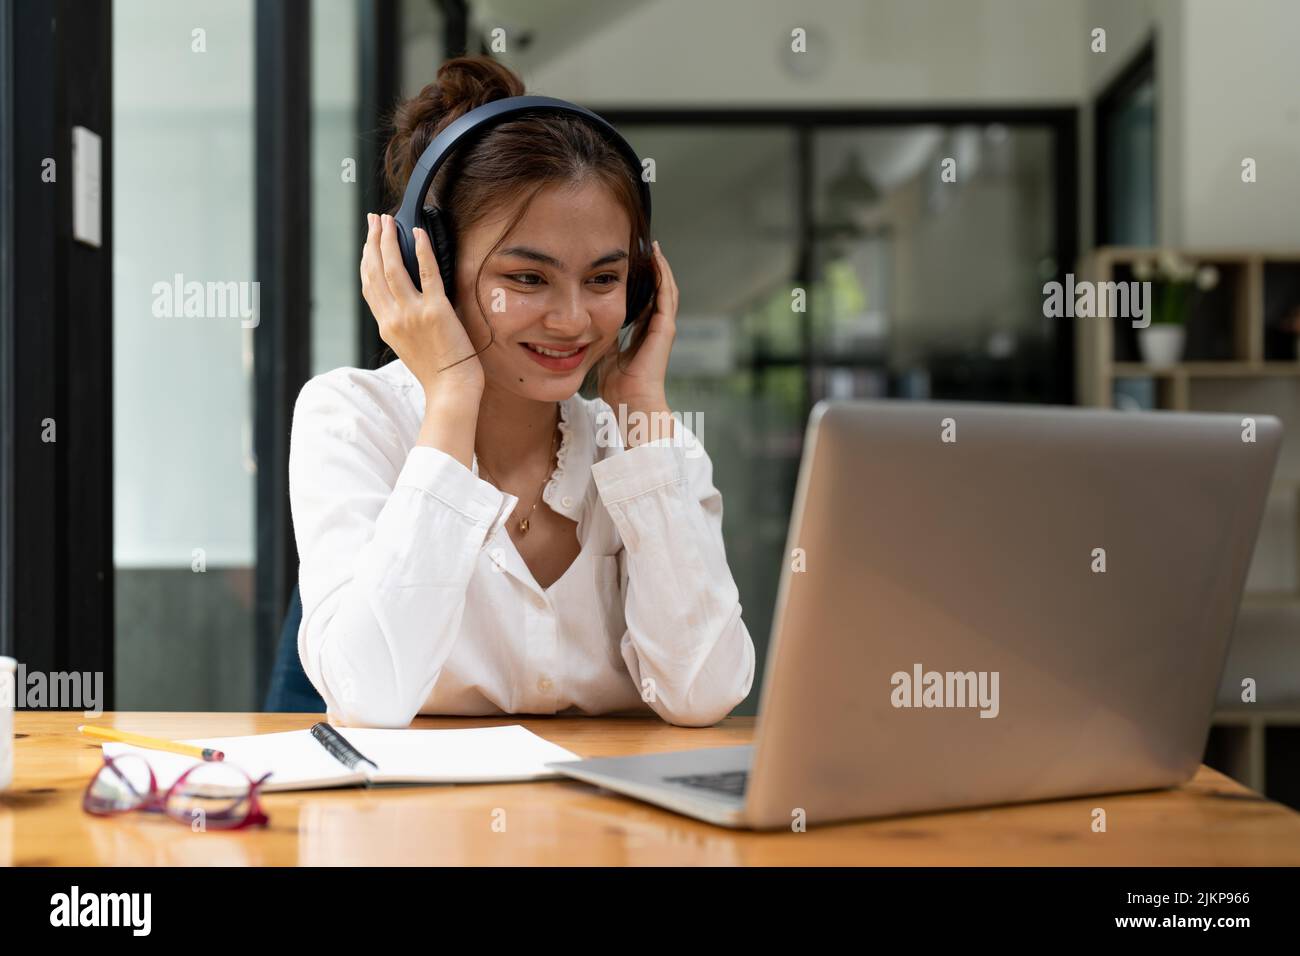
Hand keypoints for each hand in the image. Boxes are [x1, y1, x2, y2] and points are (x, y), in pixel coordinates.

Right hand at [360, 212, 483, 400]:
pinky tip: (418, 234)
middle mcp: (394, 317)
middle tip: (374, 220)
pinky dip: (421, 250)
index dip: (366, 259)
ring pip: (393, 268)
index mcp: (386, 325)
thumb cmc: (436, 370)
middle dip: (372, 241)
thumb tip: (404, 302)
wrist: (451, 389)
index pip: (369, 285)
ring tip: (389, 221)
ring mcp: (413, 313)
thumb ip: (401, 323)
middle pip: (375, 271)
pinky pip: (427, 273)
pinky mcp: (436, 310)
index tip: (368, 241)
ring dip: (388, 240)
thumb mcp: (407, 346)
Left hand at [596, 240, 678, 445]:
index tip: (633, 265)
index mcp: (645, 334)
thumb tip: (585, 327)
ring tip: (654, 246)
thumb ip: (601, 339)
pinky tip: (657, 258)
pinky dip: (663, 274)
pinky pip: (667, 293)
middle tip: (647, 247)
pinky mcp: (665, 327)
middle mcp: (658, 327)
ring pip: (667, 288)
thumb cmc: (618, 387)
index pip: (647, 300)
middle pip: (660, 290)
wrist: (632, 401)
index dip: (643, 282)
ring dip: (661, 266)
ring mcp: (664, 326)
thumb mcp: (604, 354)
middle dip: (654, 269)